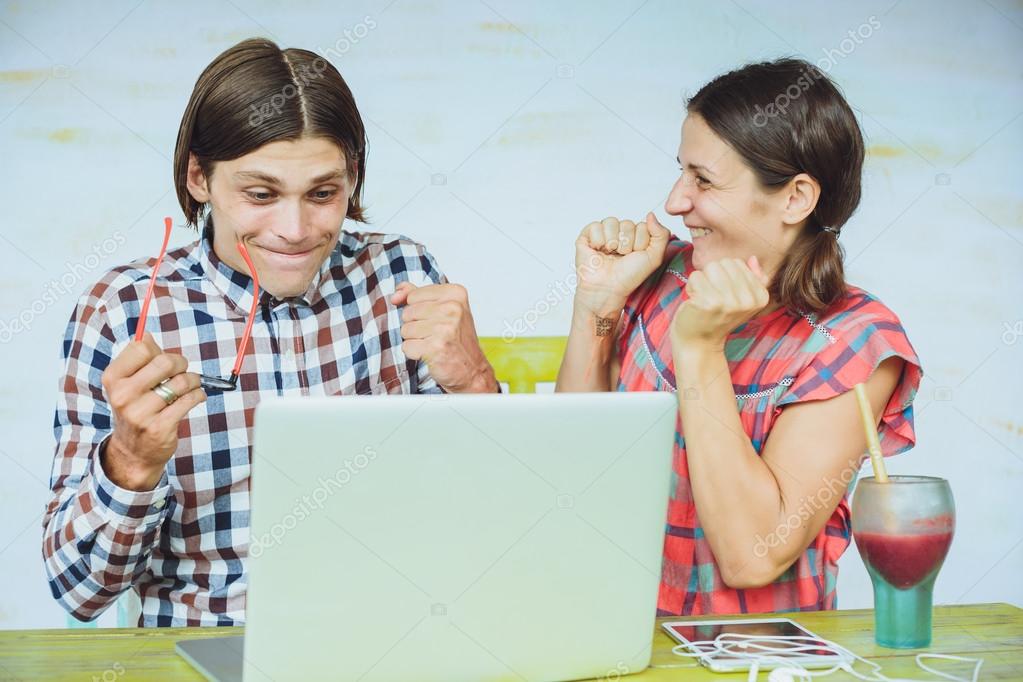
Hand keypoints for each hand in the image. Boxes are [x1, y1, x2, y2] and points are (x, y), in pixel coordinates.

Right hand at [100, 333, 205, 490]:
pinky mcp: (160, 427)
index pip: (141, 347)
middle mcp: (122, 395)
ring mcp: (140, 414)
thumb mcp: (128, 383)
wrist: (133, 452)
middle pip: (165, 362)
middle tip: (182, 372)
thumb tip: (147, 335)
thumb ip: (139, 359)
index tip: (163, 361)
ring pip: (182, 381)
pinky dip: (198, 395)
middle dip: (181, 364)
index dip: (159, 351)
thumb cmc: (136, 409)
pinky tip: (195, 397)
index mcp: (113, 379)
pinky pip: (190, 400)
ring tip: (191, 386)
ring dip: (193, 381)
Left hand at [391, 282, 496, 392]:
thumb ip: (416, 295)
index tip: (436, 318)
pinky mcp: (435, 347)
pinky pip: (407, 346)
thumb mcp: (443, 308)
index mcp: (455, 293)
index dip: (418, 309)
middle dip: (416, 325)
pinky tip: (431, 353)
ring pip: (405, 330)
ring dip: (415, 340)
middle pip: (408, 313)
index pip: (413, 295)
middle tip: (436, 334)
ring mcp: (444, 328)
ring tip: (434, 343)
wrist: (472, 370)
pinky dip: (415, 353)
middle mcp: (452, 308)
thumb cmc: (457, 339)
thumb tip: (396, 295)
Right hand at [574, 213, 669, 315]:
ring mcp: (603, 234)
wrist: (608, 289)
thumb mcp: (654, 257)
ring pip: (611, 222)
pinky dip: (598, 241)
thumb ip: (661, 234)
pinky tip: (598, 251)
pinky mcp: (587, 236)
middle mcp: (619, 234)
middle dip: (626, 243)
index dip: (640, 242)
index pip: (642, 225)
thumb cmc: (629, 277)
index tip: (634, 256)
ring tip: (610, 254)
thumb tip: (651, 215)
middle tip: (621, 257)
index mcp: (634, 237)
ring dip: (612, 242)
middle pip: (627, 224)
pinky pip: (596, 226)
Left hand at [670, 256, 770, 351]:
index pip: (738, 263)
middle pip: (724, 263)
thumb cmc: (716, 318)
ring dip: (702, 280)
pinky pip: (696, 276)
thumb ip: (752, 279)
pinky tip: (694, 302)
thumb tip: (753, 258)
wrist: (699, 343)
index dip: (725, 276)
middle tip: (711, 297)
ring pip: (710, 267)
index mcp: (760, 297)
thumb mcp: (741, 300)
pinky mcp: (709, 303)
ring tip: (703, 298)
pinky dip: (691, 287)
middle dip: (712, 276)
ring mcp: (729, 302)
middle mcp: (748, 301)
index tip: (723, 295)